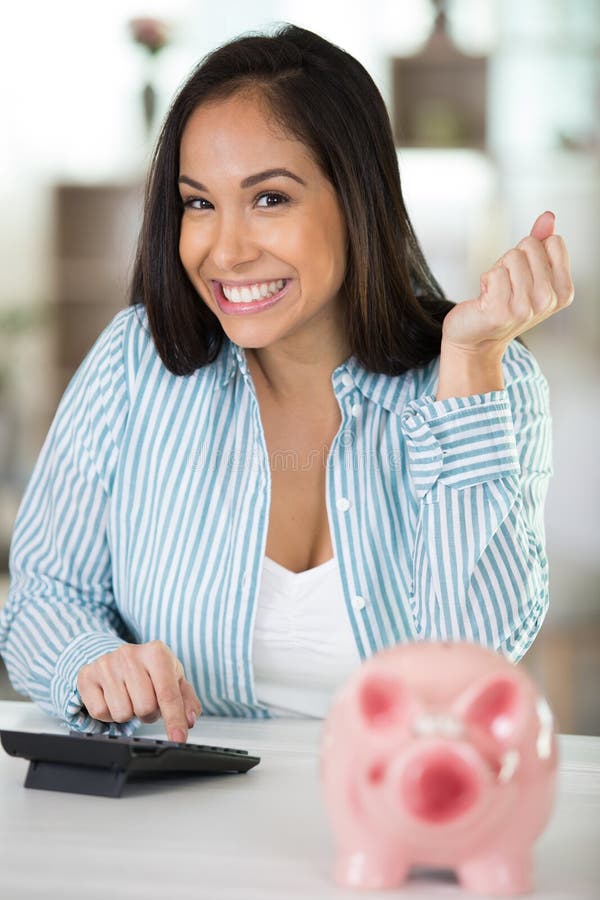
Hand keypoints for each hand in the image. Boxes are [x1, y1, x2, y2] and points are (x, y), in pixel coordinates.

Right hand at [77, 641, 201, 741]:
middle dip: (148, 713)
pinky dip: (109, 714)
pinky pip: (100, 712)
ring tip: (130, 698)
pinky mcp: (87, 675)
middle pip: (145, 707)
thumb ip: (186, 700)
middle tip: (146, 701)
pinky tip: (113, 698)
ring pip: (122, 713)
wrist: (119, 657)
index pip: (168, 694)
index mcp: (156, 652)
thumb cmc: (149, 670)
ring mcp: (106, 664)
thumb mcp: (173, 678)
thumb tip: (188, 720)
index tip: (178, 739)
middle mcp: (130, 654)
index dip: (174, 720)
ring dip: (129, 713)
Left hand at [441, 211, 573, 358]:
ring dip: (498, 270)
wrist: (476, 336)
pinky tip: (485, 299)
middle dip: (512, 259)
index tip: (523, 273)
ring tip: (496, 291)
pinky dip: (485, 280)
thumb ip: (540, 243)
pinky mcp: (500, 313)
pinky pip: (493, 273)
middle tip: (506, 284)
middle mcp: (547, 301)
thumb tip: (548, 216)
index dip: (532, 251)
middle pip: (530, 246)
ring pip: (511, 257)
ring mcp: (525, 309)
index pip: (553, 241)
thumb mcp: (528, 271)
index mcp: (563, 291)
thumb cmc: (502, 301)